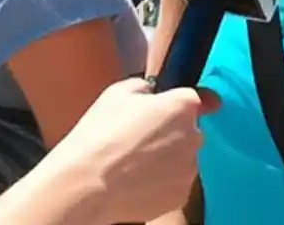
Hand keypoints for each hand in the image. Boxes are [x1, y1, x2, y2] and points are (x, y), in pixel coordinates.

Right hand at [51, 78, 219, 223]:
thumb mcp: (118, 93)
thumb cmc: (101, 134)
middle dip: (170, 134)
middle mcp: (194, 136)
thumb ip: (145, 88)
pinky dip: (160, 184)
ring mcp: (189, 168)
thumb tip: (152, 94)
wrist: (88, 183)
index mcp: (183, 105)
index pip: (194, 100)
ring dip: (166, 160)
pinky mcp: (180, 195)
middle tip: (138, 141)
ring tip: (133, 165)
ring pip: (181, 160)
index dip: (176, 106)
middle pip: (188, 132)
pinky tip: (136, 182)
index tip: (165, 114)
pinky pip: (174, 184)